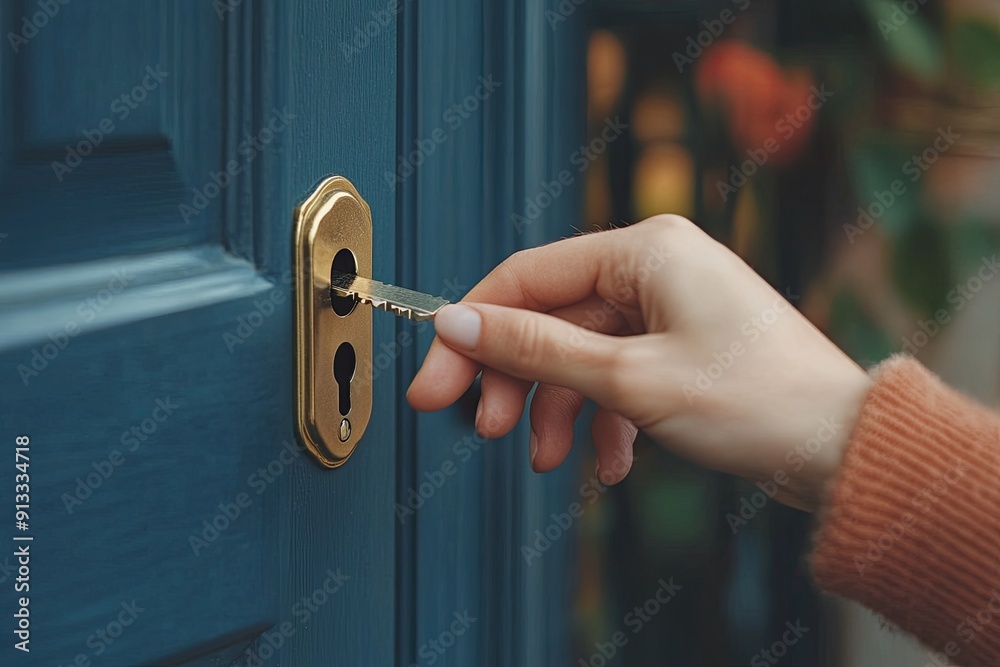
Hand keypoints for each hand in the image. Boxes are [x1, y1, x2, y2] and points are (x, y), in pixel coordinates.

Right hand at [407, 216, 871, 510]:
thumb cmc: (757, 402)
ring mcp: (670, 308)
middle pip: (551, 317)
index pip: (527, 277)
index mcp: (645, 249)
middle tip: (481, 427)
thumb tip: (458, 324)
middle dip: (517, 379)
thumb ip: (536, 348)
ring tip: (548, 459)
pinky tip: (608, 463)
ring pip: (581, 353)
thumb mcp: (628, 378)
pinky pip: (618, 374)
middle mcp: (655, 267)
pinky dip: (603, 419)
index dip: (474, 330)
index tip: (437, 377)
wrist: (842, 449)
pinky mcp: (681, 346)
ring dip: (559, 409)